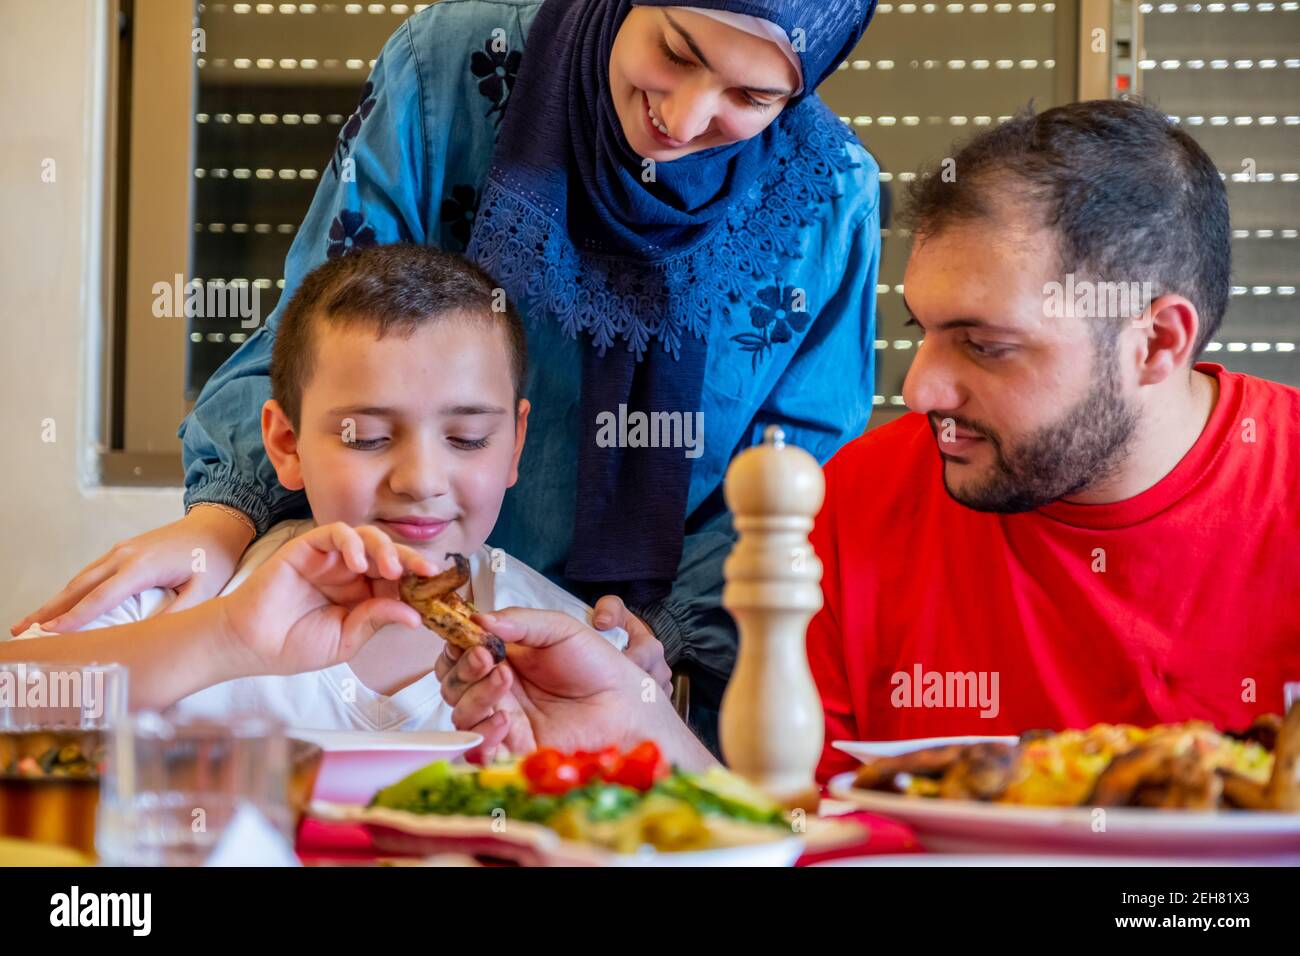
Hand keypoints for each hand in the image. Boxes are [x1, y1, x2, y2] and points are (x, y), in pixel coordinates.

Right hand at [11, 505, 256, 635]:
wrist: (217, 524)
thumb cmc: (214, 557)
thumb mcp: (207, 589)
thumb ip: (181, 613)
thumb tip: (154, 638)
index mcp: (143, 566)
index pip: (102, 597)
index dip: (76, 617)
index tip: (51, 633)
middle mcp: (125, 555)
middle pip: (79, 586)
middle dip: (50, 610)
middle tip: (22, 631)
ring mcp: (121, 550)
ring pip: (80, 579)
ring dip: (55, 601)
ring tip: (31, 623)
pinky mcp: (122, 551)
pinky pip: (91, 574)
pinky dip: (71, 591)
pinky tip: (59, 606)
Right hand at [217, 522, 436, 676]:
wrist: (249, 644)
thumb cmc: (293, 645)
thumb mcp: (345, 640)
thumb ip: (375, 622)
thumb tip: (414, 616)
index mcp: (363, 594)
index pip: (399, 580)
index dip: (418, 581)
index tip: (439, 589)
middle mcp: (351, 572)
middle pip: (389, 554)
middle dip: (411, 560)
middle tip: (426, 572)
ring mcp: (331, 558)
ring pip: (367, 537)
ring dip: (386, 549)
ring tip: (391, 571)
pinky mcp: (308, 546)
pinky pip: (336, 533)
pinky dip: (352, 542)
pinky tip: (358, 563)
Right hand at [436, 607, 712, 770]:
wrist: (626, 705)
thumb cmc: (596, 664)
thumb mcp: (560, 629)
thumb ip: (520, 621)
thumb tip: (478, 619)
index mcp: (504, 658)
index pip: (459, 653)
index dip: (456, 645)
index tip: (469, 636)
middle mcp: (498, 689)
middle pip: (452, 683)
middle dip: (463, 668)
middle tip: (487, 656)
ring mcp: (503, 720)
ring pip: (460, 713)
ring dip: (475, 694)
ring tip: (506, 680)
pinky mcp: (513, 749)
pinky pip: (478, 749)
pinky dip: (482, 733)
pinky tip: (505, 719)